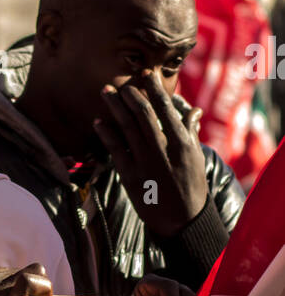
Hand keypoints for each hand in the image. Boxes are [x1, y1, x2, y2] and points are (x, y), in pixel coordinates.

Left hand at [93, 71, 207, 237]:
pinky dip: (106, 134)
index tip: (145, 75)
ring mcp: (146, 163)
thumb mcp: (196, 158)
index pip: (165, 108)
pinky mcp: (131, 177)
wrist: (183, 221)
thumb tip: (193, 111)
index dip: (153, 89)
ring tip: (105, 91)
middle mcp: (164, 150)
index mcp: (182, 143)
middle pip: (144, 114)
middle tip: (121, 83)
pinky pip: (116, 151)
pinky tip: (98, 121)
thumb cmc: (191, 186)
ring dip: (115, 107)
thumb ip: (191, 133)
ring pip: (127, 128)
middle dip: (131, 94)